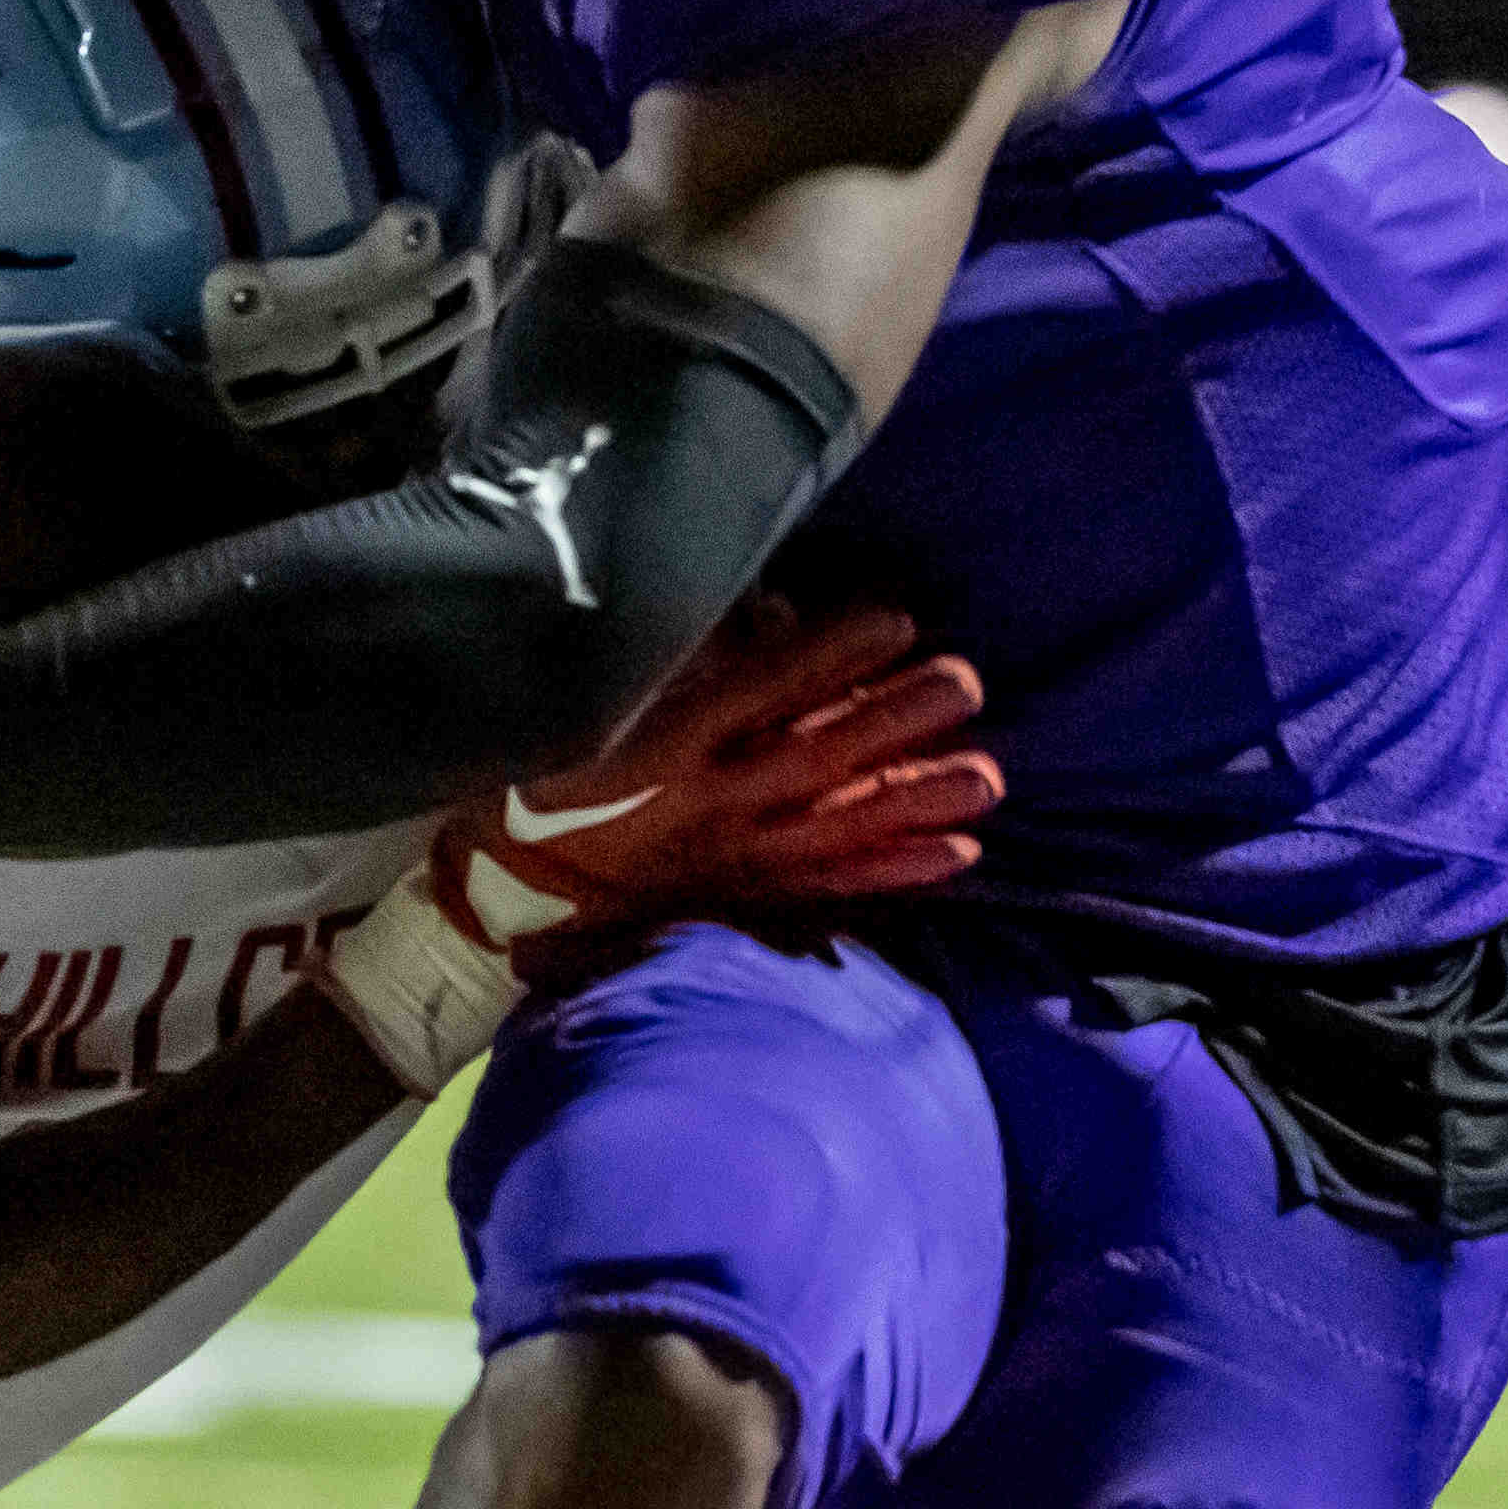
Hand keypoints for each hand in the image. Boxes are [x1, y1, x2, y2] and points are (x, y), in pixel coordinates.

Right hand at [426, 599, 994, 978]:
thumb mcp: (600, 702)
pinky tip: (960, 854)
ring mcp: (735, 856)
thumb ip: (686, 659)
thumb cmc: (558, 772)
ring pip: (840, 827)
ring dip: (917, 801)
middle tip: (965, 684)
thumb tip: (772, 611)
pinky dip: (898, 871)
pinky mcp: (751, 897)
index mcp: (667, 739)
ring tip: (987, 778)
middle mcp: (710, 799)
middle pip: (816, 756)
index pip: (761, 690)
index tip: (896, 621)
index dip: (831, 655)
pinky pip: (836, 885)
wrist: (520, 882)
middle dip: (894, 720)